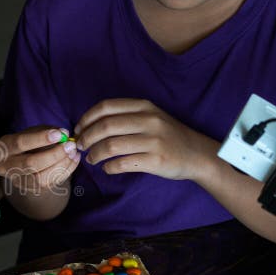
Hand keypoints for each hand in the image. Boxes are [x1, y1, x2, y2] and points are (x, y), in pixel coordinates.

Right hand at [0, 126, 79, 196]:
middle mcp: (7, 167)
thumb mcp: (31, 133)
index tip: (60, 134)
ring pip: (41, 178)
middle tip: (70, 145)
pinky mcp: (31, 189)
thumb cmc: (27, 144)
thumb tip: (64, 133)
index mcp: (5, 147)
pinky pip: (50, 183)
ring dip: (61, 165)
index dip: (40, 139)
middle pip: (30, 163)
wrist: (19, 165)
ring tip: (74, 152)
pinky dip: (66, 171)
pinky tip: (74, 160)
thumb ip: (45, 130)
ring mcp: (19, 181)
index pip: (20, 143)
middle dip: (54, 154)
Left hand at [74, 99, 216, 180]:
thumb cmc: (167, 135)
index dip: (87, 118)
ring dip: (95, 154)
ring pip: (110, 146)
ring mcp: (153, 141)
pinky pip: (122, 163)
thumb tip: (89, 125)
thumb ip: (125, 116)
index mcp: (144, 106)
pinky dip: (109, 167)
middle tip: (81, 147)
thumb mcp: (150, 116)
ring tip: (92, 159)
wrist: (197, 154)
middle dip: (86, 138)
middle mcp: (148, 120)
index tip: (79, 128)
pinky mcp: (155, 160)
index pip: (106, 107)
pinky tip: (107, 168)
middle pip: (104, 127)